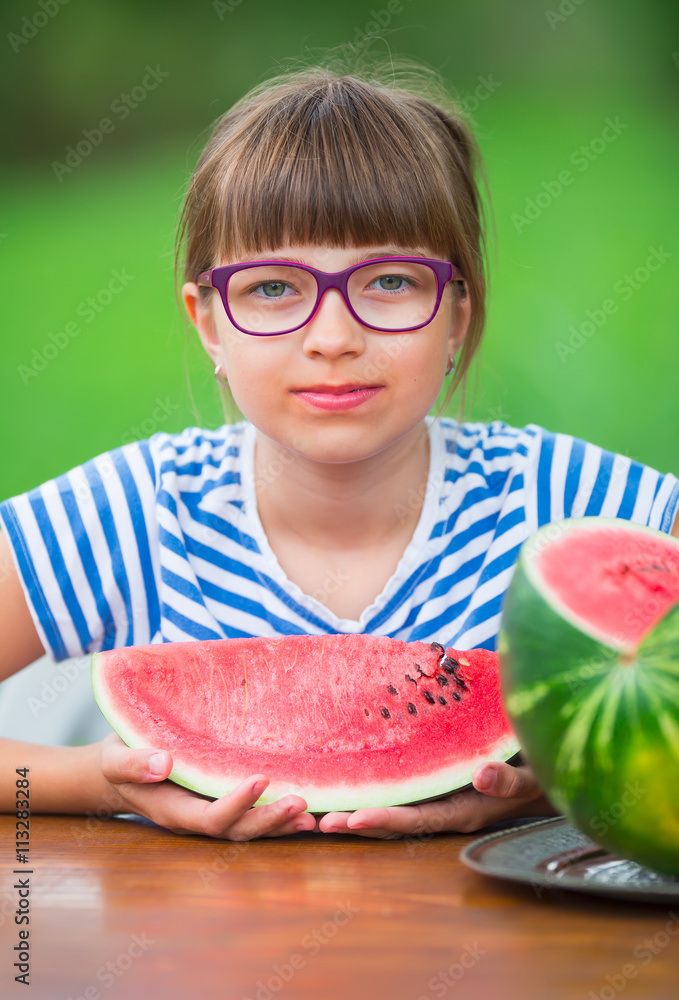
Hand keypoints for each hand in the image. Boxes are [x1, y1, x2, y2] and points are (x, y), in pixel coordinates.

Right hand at [97, 734, 317, 839]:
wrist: (120, 767)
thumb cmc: (119, 758)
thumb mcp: (116, 758)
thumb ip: (134, 763)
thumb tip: (163, 764)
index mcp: (172, 811)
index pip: (210, 817)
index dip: (236, 804)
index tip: (260, 779)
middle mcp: (196, 819)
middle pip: (237, 831)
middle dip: (269, 820)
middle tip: (301, 803)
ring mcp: (210, 814)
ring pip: (249, 829)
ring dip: (279, 824)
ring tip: (311, 815)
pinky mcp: (221, 803)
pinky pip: (251, 817)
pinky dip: (277, 817)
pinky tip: (305, 811)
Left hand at [316, 760, 559, 838]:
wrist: (545, 765)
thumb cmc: (539, 769)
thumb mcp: (531, 776)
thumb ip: (509, 780)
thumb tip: (483, 776)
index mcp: (465, 811)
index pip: (418, 819)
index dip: (385, 820)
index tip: (352, 820)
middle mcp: (445, 808)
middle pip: (396, 819)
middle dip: (357, 820)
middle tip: (317, 822)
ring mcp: (439, 797)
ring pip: (394, 806)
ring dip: (358, 807)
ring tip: (319, 809)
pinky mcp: (435, 782)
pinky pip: (402, 788)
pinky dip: (375, 788)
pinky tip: (349, 781)